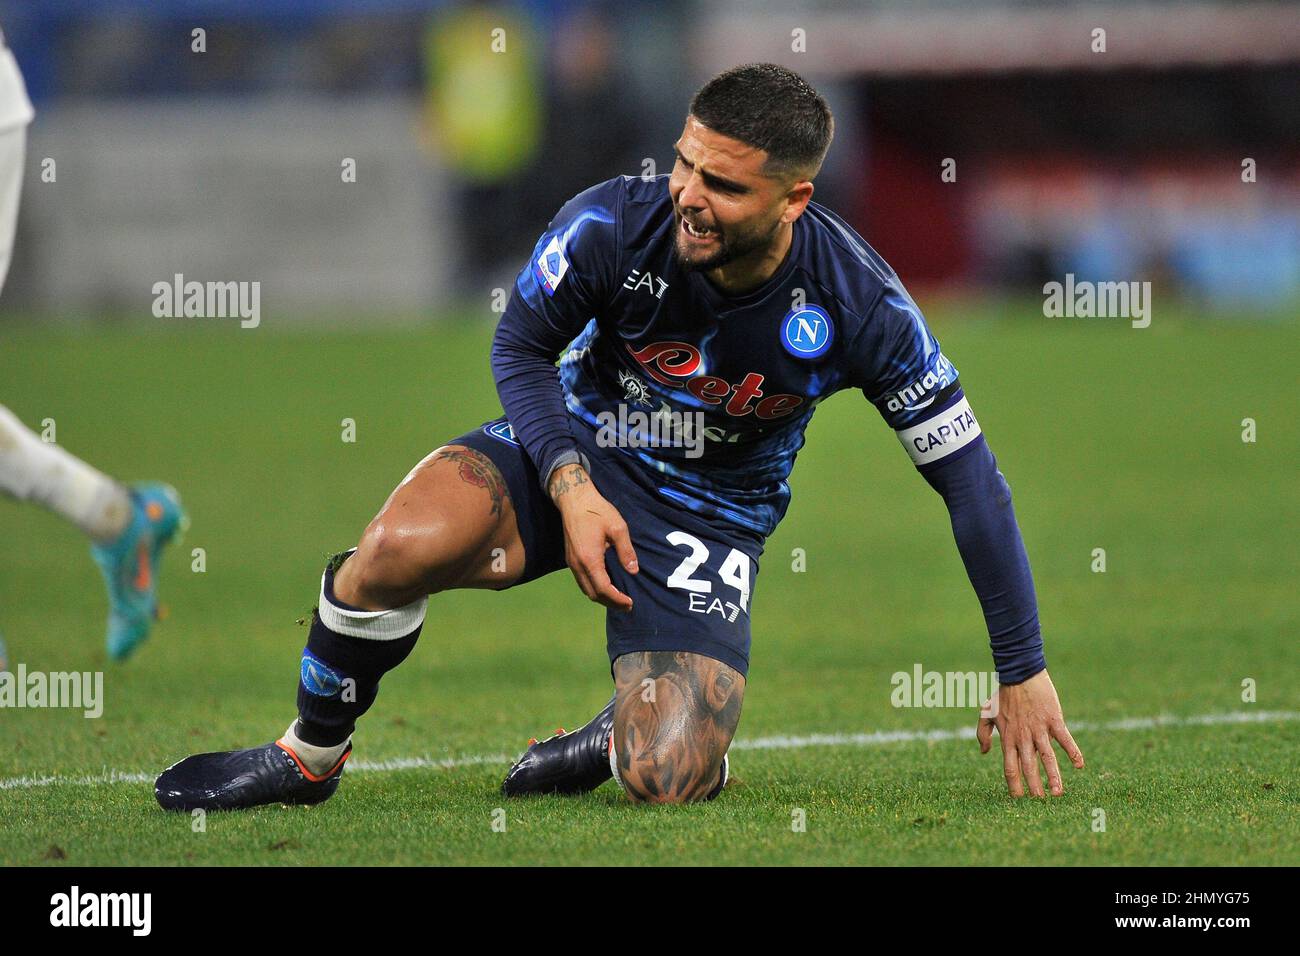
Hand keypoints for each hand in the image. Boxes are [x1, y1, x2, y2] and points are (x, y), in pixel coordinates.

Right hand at [549, 464, 637, 610]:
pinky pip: (582, 581)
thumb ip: (626, 551)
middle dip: (610, 603)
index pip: (603, 589)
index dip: (617, 599)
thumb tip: (633, 571)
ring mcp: (572, 563)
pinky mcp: (570, 559)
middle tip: (627, 606)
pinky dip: (594, 589)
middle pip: (593, 594)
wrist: (574, 499)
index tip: (630, 603)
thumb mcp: (618, 528)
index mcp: (590, 559)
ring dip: (602, 597)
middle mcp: (578, 565)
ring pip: (586, 589)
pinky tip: (605, 586)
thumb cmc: (597, 511)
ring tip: (618, 600)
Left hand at [977, 669, 1084, 796]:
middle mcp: (1023, 737)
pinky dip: (1073, 752)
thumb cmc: (1003, 694)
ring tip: (1057, 794)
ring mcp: (1039, 729)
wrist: (1019, 673)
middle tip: (1039, 803)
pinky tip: (1080, 766)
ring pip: (1047, 758)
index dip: (1014, 785)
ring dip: (1053, 777)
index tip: (1018, 799)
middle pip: (1028, 767)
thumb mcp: (986, 712)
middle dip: (1034, 787)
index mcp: (1008, 738)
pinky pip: (1065, 739)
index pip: (1010, 768)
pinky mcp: (1054, 720)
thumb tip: (985, 752)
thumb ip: (983, 733)